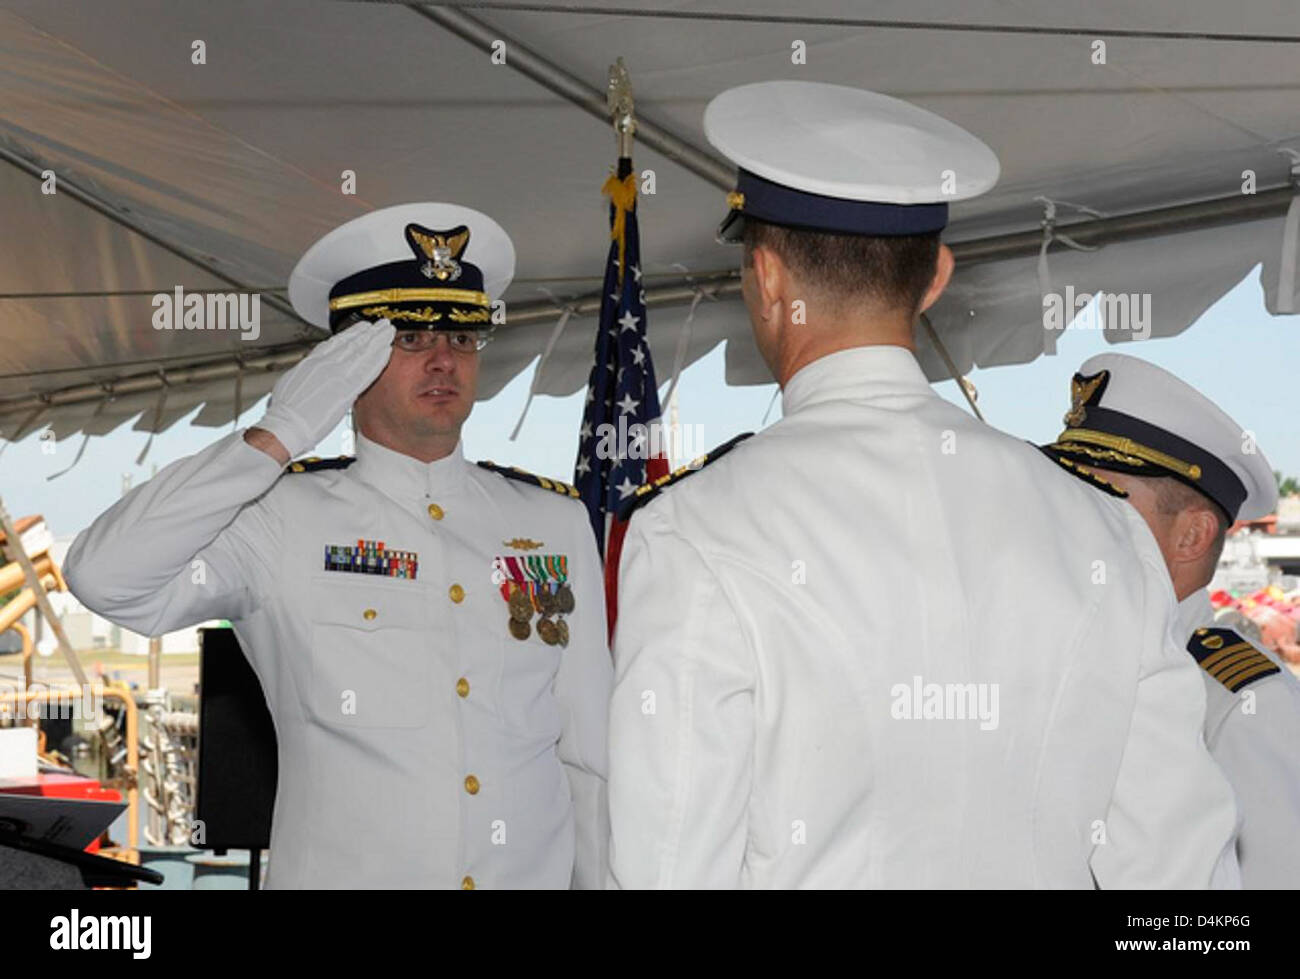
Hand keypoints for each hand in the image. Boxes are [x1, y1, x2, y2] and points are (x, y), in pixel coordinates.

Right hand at [256, 319, 394, 458]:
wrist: (286, 424)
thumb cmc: (285, 410)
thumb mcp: (292, 381)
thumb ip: (307, 372)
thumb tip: (311, 369)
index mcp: (312, 362)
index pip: (336, 343)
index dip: (351, 334)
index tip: (362, 328)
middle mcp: (325, 364)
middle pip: (352, 343)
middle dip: (369, 332)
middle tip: (381, 325)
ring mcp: (336, 375)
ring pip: (361, 352)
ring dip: (377, 340)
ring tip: (388, 331)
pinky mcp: (346, 389)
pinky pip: (367, 371)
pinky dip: (378, 359)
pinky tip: (387, 351)